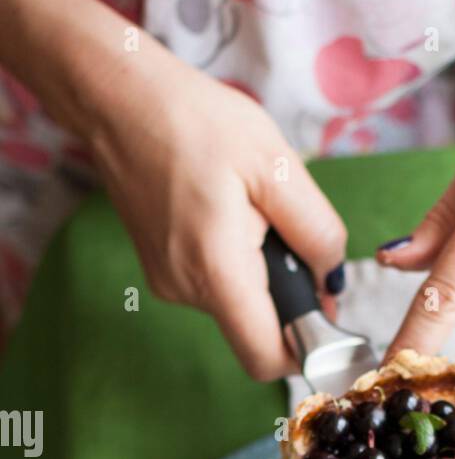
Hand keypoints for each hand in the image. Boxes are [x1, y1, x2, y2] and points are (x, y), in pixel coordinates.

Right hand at [87, 49, 345, 380]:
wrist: (119, 99)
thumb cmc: (195, 121)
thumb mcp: (277, 166)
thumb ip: (316, 232)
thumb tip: (332, 283)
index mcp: (217, 270)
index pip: (268, 359)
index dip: (307, 349)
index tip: (327, 315)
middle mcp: (187, 290)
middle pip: (260, 331)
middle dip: (290, 297)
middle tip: (289, 233)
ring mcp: (170, 284)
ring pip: (241, 307)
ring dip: (264, 274)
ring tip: (252, 210)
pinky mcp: (164, 272)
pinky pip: (219, 286)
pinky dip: (240, 264)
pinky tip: (230, 213)